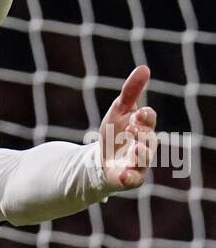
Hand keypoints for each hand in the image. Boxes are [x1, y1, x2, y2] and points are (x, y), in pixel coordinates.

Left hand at [98, 66, 157, 189]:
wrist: (99, 161)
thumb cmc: (114, 134)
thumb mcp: (118, 110)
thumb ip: (131, 92)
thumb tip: (144, 68)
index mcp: (144, 127)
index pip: (149, 120)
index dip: (146, 116)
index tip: (139, 113)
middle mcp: (145, 145)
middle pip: (149, 139)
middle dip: (143, 133)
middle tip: (133, 127)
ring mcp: (138, 163)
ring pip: (144, 159)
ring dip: (141, 154)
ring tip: (135, 148)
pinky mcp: (128, 178)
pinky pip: (133, 179)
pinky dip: (130, 177)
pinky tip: (123, 174)